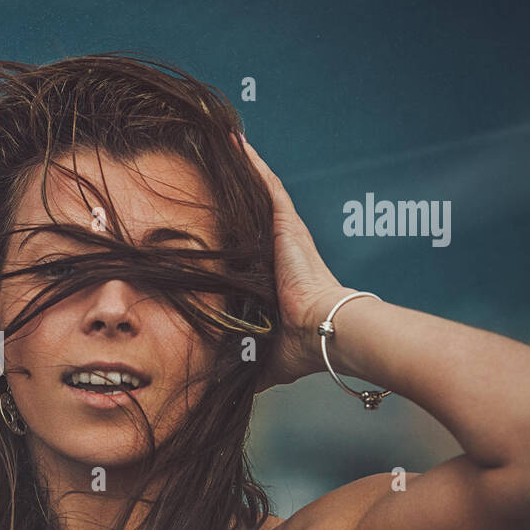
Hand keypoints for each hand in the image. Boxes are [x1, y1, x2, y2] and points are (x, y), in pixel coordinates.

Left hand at [233, 134, 349, 391]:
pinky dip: (249, 162)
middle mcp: (278, 248)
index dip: (229, 231)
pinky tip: (232, 139)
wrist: (325, 332)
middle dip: (229, 190)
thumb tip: (220, 390)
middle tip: (204, 164)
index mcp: (272, 275)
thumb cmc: (300, 346)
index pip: (245, 246)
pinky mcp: (287, 223)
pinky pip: (265, 184)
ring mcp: (283, 233)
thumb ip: (244, 368)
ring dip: (238, 168)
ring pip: (255, 191)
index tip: (208, 218)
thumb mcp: (263, 359)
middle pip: (247, 211)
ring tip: (216, 139)